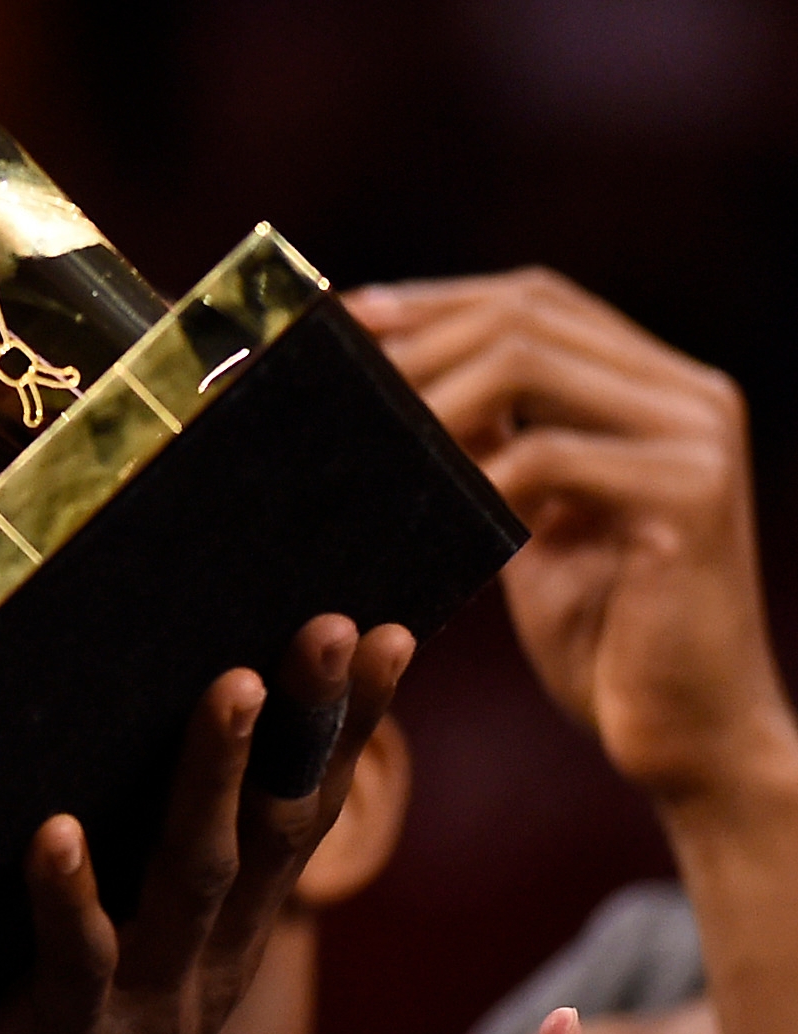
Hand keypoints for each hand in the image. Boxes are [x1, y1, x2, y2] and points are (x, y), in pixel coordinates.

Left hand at [0, 616, 415, 1033]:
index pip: (300, 822)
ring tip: (229, 683)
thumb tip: (91, 741)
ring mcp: (137, 1014)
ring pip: (190, 883)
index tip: (388, 632)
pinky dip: (64, 894)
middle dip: (312, 727)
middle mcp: (199, 978)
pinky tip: (56, 829)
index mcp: (216, 954)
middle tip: (338, 623)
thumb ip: (116, 879)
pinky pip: (70, 961)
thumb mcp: (97, 968)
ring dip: (211, 782)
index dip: (346, 733)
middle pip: (274, 836)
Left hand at [351, 271, 797, 810]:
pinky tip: (438, 511)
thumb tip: (381, 369)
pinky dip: (475, 476)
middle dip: (415, 339)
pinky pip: (547, 455)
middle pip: (523, 315)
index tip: (342, 321)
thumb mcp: (529, 511)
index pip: (532, 298)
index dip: (430, 300)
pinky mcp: (692, 496)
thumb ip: (488, 437)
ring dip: (429, 397)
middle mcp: (691, 393)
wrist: (686, 735)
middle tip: (335, 379)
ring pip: (527, 362)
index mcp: (658, 383)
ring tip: (370, 440)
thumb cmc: (600, 630)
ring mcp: (699, 438)